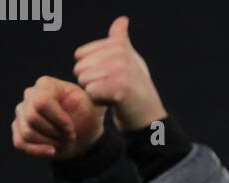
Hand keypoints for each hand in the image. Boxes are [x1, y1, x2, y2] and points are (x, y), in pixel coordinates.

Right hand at [11, 76, 105, 159]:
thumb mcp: (94, 105)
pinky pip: (20, 142)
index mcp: (46, 85)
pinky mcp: (19, 128)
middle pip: (32, 118)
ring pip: (27, 132)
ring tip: (63, 141)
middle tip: (70, 136)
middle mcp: (30, 95)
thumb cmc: (88, 116)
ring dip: (49, 142)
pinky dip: (37, 151)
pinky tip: (52, 151)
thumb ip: (92, 96)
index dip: (58, 120)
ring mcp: (22, 112)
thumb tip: (92, 90)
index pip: (41, 102)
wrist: (84, 134)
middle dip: (55, 133)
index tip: (72, 128)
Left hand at [73, 16, 165, 132]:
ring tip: (113, 94)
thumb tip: (122, 19)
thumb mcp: (130, 58)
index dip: (91, 69)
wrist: (149, 115)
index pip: (80, 55)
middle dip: (91, 82)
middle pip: (80, 68)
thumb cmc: (136, 87)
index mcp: (119, 44)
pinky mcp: (118, 88)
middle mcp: (120, 54)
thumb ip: (120, 39)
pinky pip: (90, 93)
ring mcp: (120, 70)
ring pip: (83, 80)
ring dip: (95, 92)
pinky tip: (113, 102)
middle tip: (112, 88)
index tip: (111, 76)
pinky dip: (98, 102)